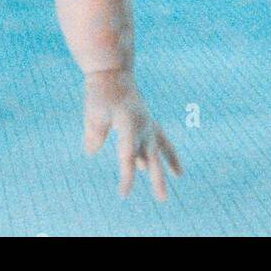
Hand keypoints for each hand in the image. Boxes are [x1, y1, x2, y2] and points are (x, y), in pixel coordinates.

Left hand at [83, 68, 181, 200]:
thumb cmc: (101, 92)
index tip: (124, 194)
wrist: (113, 71)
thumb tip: (92, 152)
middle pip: (151, 157)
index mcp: (129, 123)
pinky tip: (177, 171)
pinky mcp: (148, 123)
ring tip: (171, 186)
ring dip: (163, 169)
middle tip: (163, 199)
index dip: (127, 176)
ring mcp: (148, 124)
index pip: (128, 156)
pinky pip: (163, 142)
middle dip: (156, 179)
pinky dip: (170, 156)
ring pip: (159, 151)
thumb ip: (94, 132)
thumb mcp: (93, 112)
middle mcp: (143, 125)